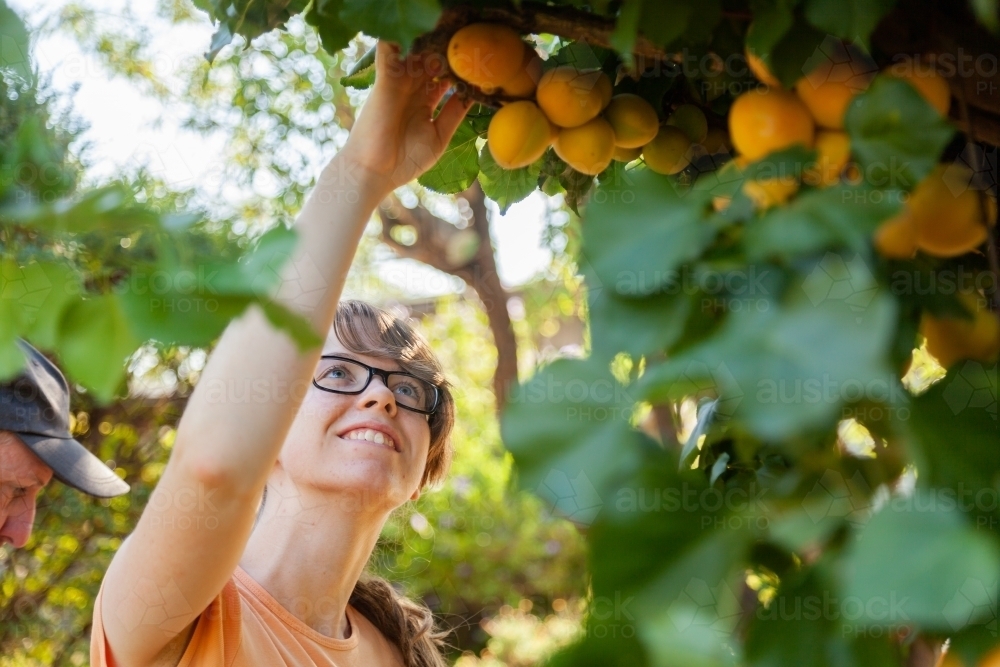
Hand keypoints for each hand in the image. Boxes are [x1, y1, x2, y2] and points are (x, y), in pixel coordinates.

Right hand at [340, 41, 470, 194]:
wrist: (374, 172)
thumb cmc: (405, 159)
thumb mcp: (439, 136)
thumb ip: (455, 113)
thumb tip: (474, 95)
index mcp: (424, 100)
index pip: (445, 75)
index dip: (460, 65)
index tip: (480, 56)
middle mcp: (411, 87)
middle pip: (432, 58)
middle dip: (448, 46)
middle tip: (469, 32)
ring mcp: (398, 81)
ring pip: (415, 50)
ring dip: (430, 37)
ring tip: (450, 23)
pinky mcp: (385, 79)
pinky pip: (390, 51)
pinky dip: (400, 37)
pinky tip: (418, 27)